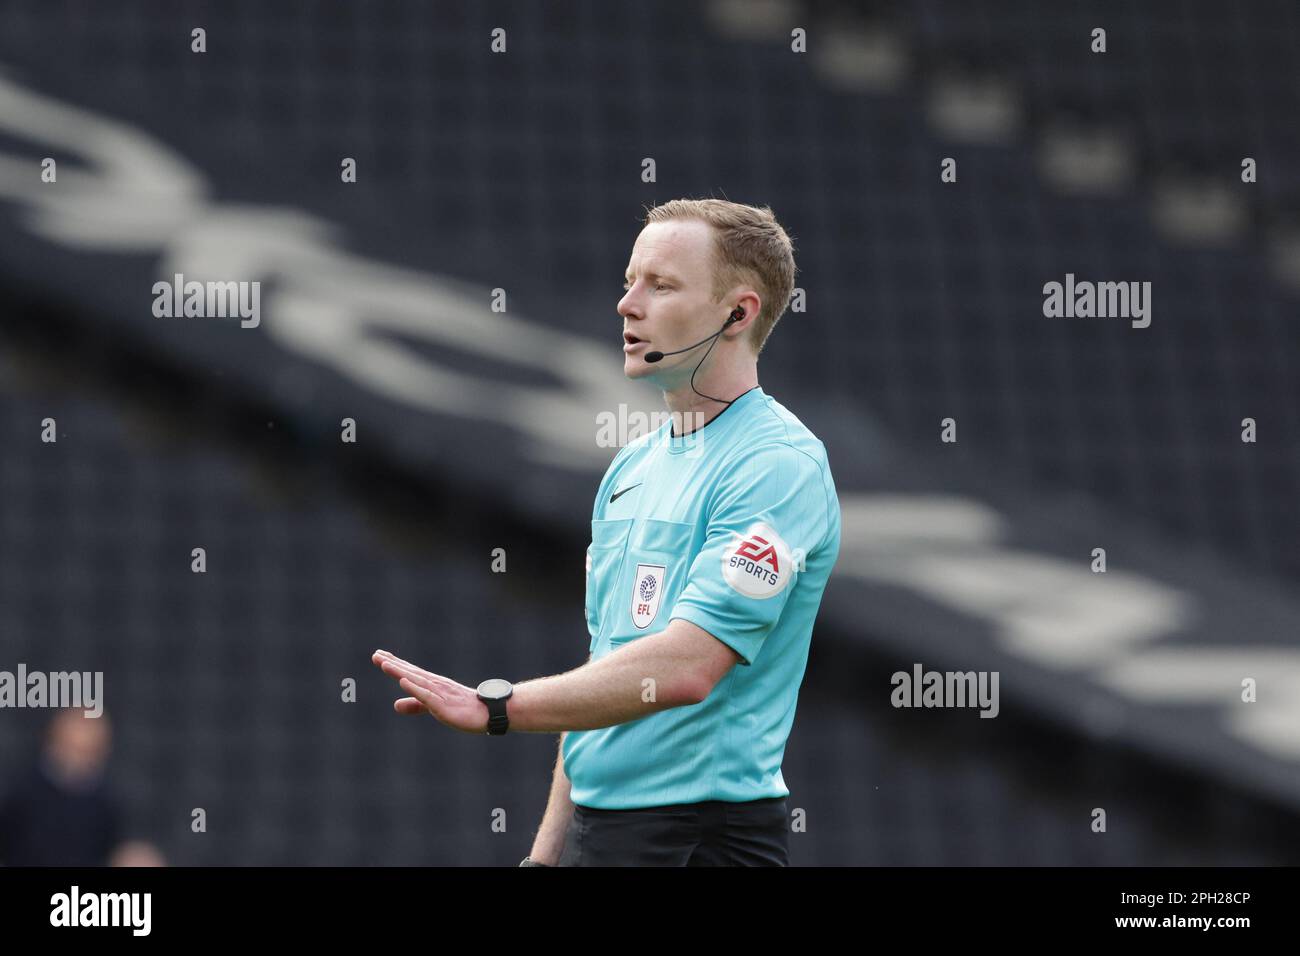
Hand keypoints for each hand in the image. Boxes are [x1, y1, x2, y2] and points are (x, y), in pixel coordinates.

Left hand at [371, 649, 489, 733]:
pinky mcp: (444, 705)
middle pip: (411, 672)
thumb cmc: (464, 709)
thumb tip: (395, 705)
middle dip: (393, 664)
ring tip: (385, 664)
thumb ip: (416, 705)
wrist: (489, 712)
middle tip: (376, 654)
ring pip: (417, 681)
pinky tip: (404, 682)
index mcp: (433, 685)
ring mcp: (440, 694)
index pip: (410, 672)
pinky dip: (414, 688)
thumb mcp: (435, 707)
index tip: (379, 655)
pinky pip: (427, 696)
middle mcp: (435, 685)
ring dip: (401, 672)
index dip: (394, 664)